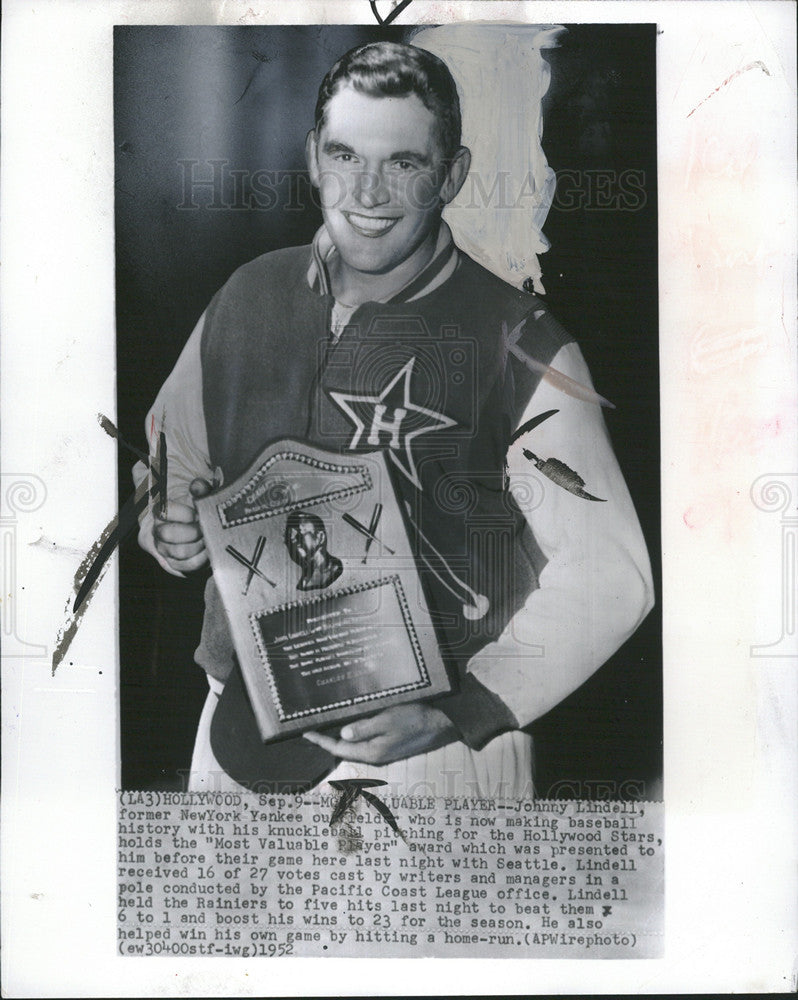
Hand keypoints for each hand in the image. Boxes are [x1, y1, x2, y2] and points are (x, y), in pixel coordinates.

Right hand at [152, 477, 211, 572]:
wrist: (199, 529)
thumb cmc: (199, 509)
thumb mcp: (202, 495)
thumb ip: (201, 488)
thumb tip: (198, 486)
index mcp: (161, 511)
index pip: (163, 511)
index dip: (184, 513)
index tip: (198, 514)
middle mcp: (158, 531)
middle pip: (167, 534)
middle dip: (192, 532)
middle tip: (205, 528)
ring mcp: (164, 550)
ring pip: (178, 551)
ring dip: (198, 546)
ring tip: (209, 539)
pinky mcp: (174, 565)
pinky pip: (185, 567)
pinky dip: (200, 560)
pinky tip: (209, 551)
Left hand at [303, 703, 458, 764]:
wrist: (443, 724)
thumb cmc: (415, 719)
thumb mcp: (387, 720)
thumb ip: (364, 728)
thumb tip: (342, 734)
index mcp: (372, 752)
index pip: (339, 747)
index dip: (321, 740)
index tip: (305, 733)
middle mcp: (376, 755)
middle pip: (345, 749)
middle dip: (328, 740)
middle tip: (312, 728)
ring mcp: (385, 751)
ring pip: (356, 745)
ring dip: (342, 737)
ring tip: (327, 725)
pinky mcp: (391, 744)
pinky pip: (367, 741)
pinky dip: (356, 734)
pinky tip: (352, 723)